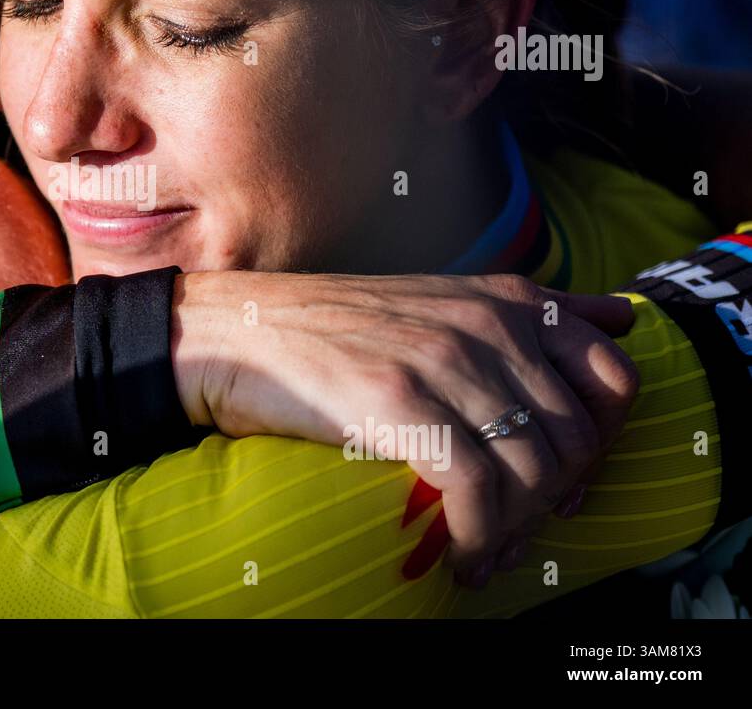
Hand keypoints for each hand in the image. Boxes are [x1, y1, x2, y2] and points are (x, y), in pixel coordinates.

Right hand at [170, 271, 639, 576]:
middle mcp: (486, 324)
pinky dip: (478, 541)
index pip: (613, 375)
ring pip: (533, 471)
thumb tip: (620, 318)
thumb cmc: (335, 326)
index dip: (605, 442)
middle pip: (576, 439)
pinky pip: (476, 492)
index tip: (566, 480)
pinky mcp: (401, 404)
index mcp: (503, 299)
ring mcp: (444, 361)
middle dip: (558, 501)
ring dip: (518, 531)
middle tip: (520, 529)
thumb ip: (531, 311)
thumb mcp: (443, 299)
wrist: (238, 329)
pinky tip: (460, 559)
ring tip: (486, 550)